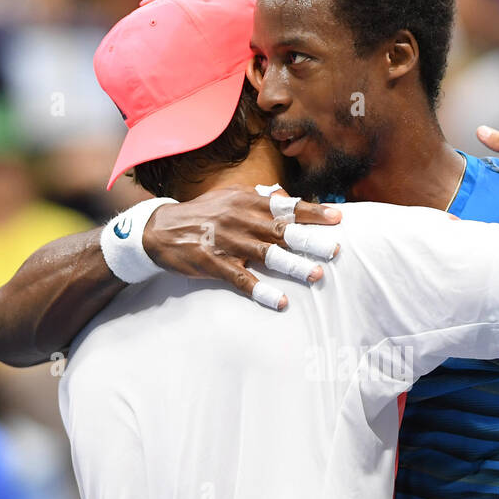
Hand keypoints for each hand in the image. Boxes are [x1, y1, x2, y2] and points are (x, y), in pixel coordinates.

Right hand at [143, 186, 341, 308]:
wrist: (160, 229)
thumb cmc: (203, 214)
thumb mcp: (230, 198)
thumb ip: (259, 198)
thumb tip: (286, 196)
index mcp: (248, 203)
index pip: (287, 206)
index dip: (312, 212)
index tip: (338, 217)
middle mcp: (241, 221)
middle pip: (282, 231)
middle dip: (310, 240)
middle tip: (336, 248)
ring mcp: (228, 244)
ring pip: (266, 255)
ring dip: (293, 266)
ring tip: (317, 274)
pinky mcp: (215, 265)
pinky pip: (241, 280)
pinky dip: (261, 291)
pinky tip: (279, 301)